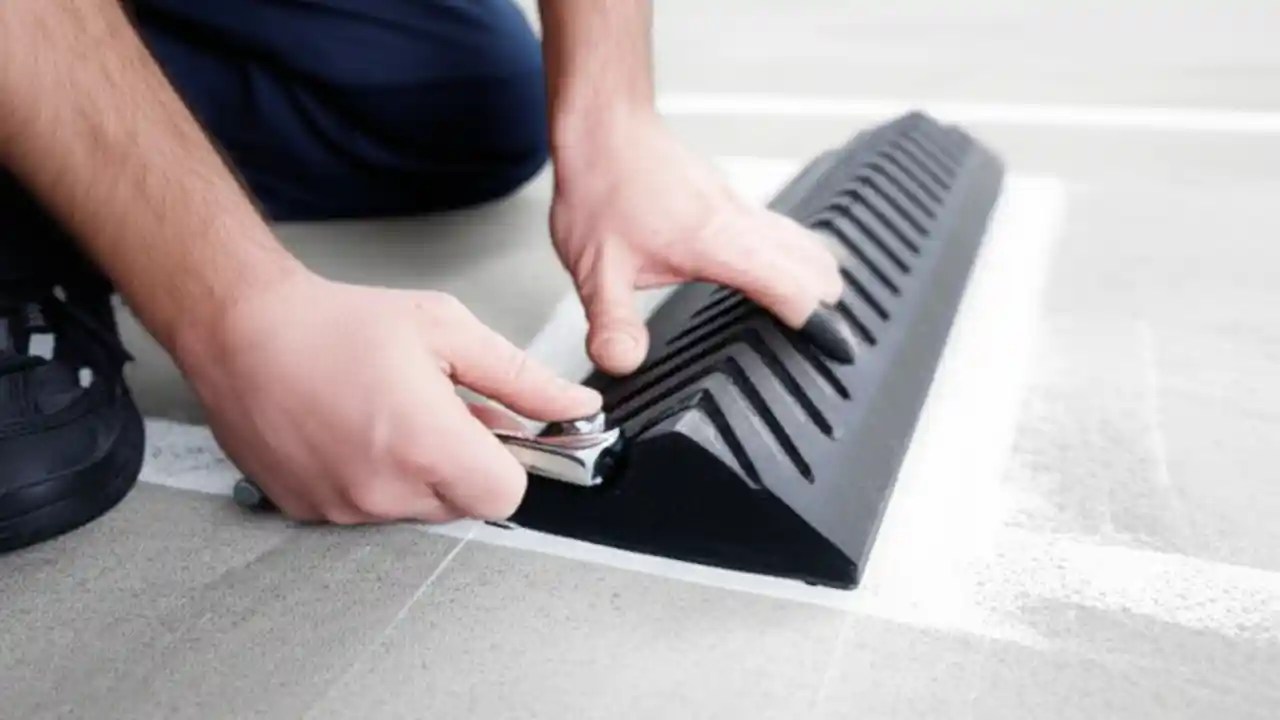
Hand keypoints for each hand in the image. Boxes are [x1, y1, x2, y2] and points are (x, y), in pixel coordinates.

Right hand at [178, 271, 600, 523]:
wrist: (242, 329)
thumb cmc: (335, 323)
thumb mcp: (446, 330)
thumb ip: (520, 378)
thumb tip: (574, 406)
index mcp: (426, 445)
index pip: (506, 496)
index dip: (508, 461)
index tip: (493, 430)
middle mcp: (384, 489)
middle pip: (462, 503)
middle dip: (463, 462)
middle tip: (435, 407)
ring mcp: (343, 507)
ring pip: (415, 509)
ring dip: (417, 471)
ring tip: (386, 413)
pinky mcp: (310, 511)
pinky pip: (367, 509)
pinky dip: (371, 479)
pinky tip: (352, 431)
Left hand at [549, 113, 847, 374]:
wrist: (603, 125)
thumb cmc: (601, 186)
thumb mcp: (595, 268)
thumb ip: (612, 321)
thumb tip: (624, 362)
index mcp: (718, 244)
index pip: (792, 288)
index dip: (818, 323)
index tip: (837, 351)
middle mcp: (740, 223)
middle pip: (815, 264)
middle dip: (829, 305)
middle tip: (836, 345)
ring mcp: (740, 208)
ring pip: (805, 243)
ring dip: (820, 278)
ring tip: (827, 315)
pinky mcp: (731, 202)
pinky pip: (784, 231)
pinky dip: (801, 256)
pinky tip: (792, 271)